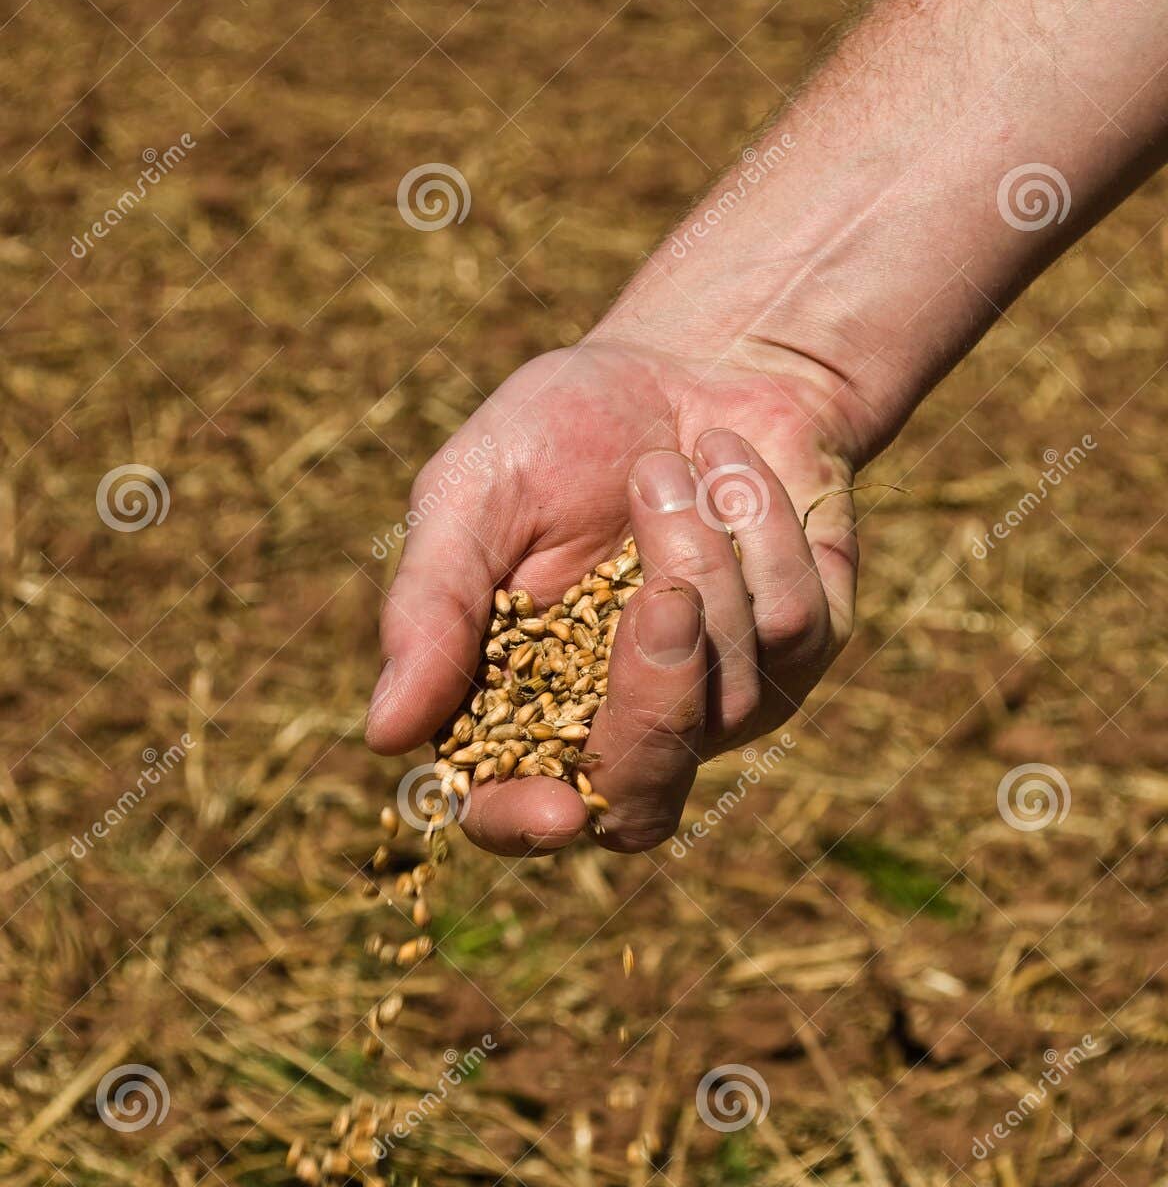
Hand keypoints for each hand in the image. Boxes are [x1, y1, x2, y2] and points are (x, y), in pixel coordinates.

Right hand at [366, 335, 863, 853]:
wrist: (688, 361)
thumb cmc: (558, 433)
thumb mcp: (471, 495)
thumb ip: (432, 610)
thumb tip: (386, 735)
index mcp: (519, 706)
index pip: (512, 814)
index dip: (523, 826)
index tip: (555, 809)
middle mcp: (620, 725)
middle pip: (641, 800)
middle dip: (655, 702)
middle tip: (663, 596)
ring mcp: (720, 701)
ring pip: (728, 695)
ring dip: (698, 557)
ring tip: (661, 467)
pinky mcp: (799, 653)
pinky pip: (792, 624)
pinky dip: (756, 525)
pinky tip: (725, 467)